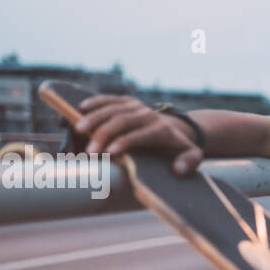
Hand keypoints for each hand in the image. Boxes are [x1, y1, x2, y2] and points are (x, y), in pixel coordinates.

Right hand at [75, 95, 203, 174]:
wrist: (177, 128)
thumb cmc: (178, 148)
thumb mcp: (192, 156)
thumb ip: (189, 162)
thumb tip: (178, 169)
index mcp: (161, 130)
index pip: (141, 135)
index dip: (126, 142)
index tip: (110, 152)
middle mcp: (147, 115)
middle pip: (123, 121)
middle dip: (105, 134)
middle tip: (90, 151)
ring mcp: (136, 106)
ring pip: (112, 109)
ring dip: (94, 119)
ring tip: (78, 131)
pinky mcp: (126, 101)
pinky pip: (108, 99)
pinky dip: (94, 103)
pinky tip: (80, 109)